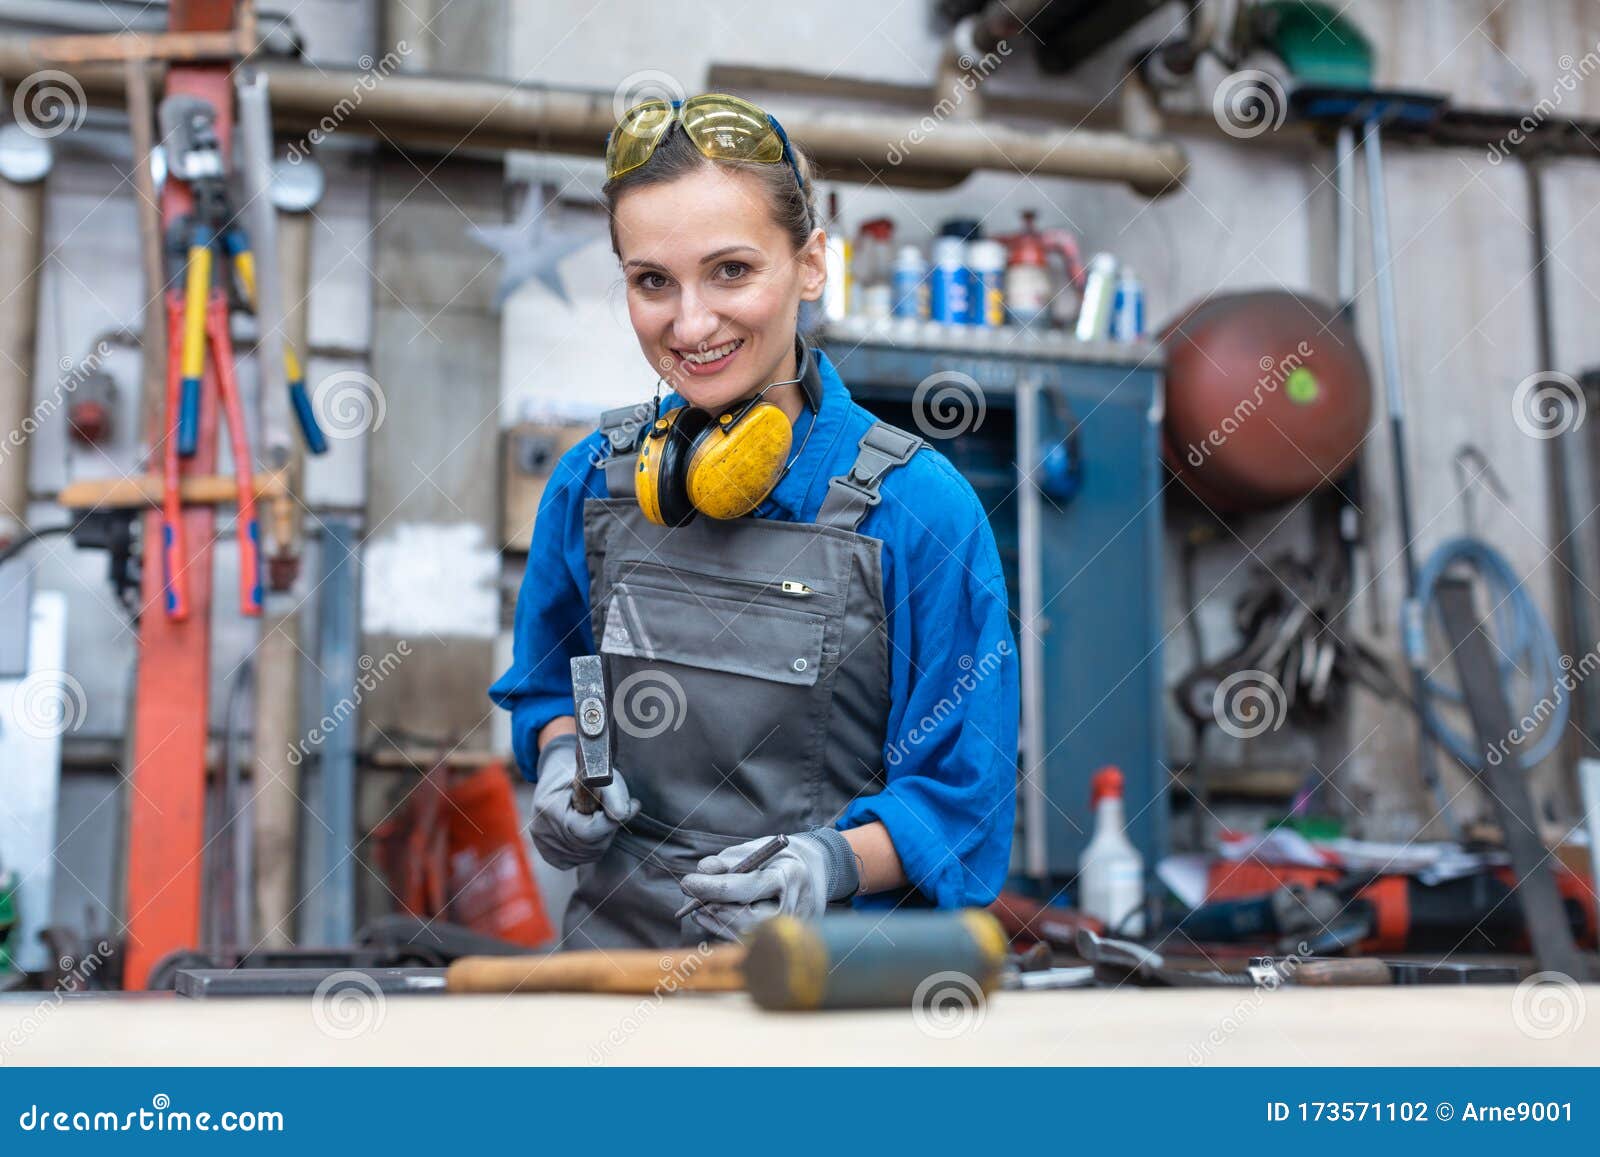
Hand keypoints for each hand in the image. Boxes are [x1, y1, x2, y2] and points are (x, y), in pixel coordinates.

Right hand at [528, 734, 639, 868]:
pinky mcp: (549, 854)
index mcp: (548, 807)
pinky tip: (588, 828)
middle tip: (610, 809)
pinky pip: (581, 860)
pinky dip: (591, 847)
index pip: (588, 831)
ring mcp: (542, 845)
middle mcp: (541, 830)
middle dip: (608, 828)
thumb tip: (623, 815)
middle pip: (591, 846)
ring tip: (597, 815)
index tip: (626, 806)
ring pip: (590, 855)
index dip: (611, 822)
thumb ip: (614, 794)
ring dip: (602, 837)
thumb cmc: (583, 772)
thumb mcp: (601, 774)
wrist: (560, 775)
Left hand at [678, 828, 858, 940]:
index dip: (711, 886)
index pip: (745, 887)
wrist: (814, 873)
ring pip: (746, 934)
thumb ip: (729, 860)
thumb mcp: (757, 849)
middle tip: (693, 898)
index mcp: (789, 876)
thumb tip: (702, 871)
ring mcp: (792, 927)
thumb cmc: (780, 858)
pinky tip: (710, 917)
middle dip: (715, 909)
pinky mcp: (785, 940)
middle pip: (747, 918)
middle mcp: (794, 905)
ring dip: (716, 921)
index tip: (687, 882)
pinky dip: (724, 931)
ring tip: (698, 907)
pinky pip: (749, 941)